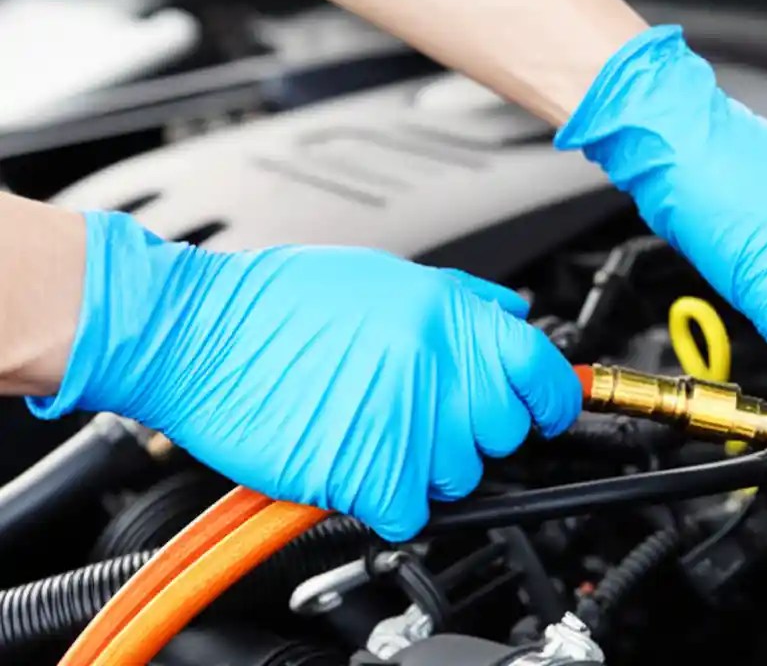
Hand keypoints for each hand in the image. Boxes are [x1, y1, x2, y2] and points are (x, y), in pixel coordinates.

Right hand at [27, 213, 580, 540]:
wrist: (193, 333)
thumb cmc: (275, 305)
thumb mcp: (386, 275)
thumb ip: (463, 299)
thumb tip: (517, 316)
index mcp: (448, 314)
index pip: (545, 373)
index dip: (551, 398)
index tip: (544, 410)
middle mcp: (436, 366)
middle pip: (504, 433)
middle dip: (471, 432)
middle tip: (421, 414)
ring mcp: (404, 422)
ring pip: (458, 477)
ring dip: (423, 467)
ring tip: (370, 428)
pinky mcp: (367, 472)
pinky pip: (411, 513)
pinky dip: (385, 500)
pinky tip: (352, 461)